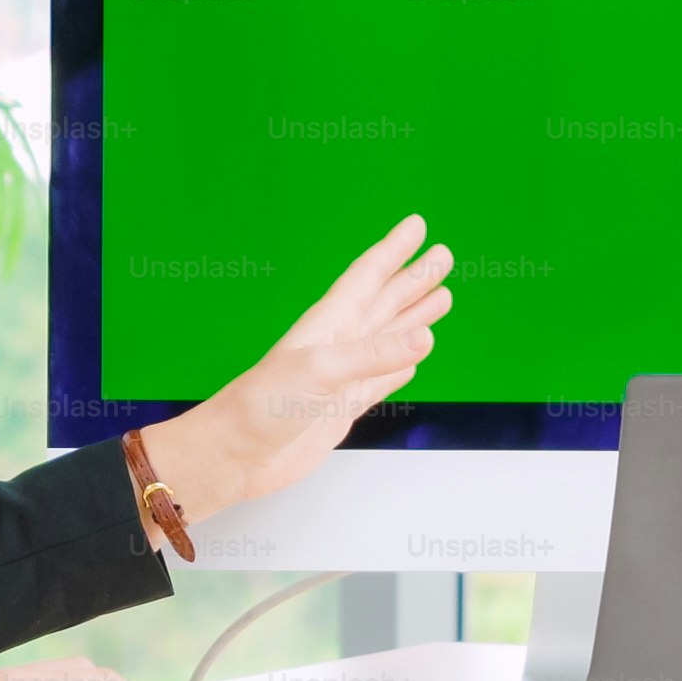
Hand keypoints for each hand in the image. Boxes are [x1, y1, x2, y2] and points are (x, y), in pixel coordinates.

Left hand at [134, 214, 454, 532]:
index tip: (417, 226)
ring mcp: (343, 375)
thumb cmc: (262, 404)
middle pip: (385, 301)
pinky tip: (415, 359)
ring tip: (442, 298)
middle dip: (414, 279)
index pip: (368, 276)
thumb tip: (424, 337)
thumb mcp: (321, 370)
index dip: (393, 250)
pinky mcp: (344, 405)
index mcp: (329, 323)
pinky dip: (402, 367)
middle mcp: (339, 344)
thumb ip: (373, 355)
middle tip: (444, 255)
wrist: (238, 454)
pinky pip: (382, 379)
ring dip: (415, 317)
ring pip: (390, 337)